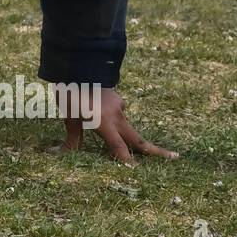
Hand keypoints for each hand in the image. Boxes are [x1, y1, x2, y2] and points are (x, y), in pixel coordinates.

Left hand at [61, 87, 177, 163]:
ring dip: (125, 135)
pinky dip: (113, 118)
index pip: (119, 148)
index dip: (127, 161)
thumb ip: (72, 137)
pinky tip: (98, 111)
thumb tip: (60, 154)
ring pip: (126, 126)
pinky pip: (118, 113)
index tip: (136, 171)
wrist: (77, 64)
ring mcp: (119, 106)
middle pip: (138, 139)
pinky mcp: (117, 97)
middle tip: (175, 157)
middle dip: (156, 150)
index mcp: (105, 123)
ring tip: (109, 130)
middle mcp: (117, 117)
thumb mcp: (68, 116)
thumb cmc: (70, 92)